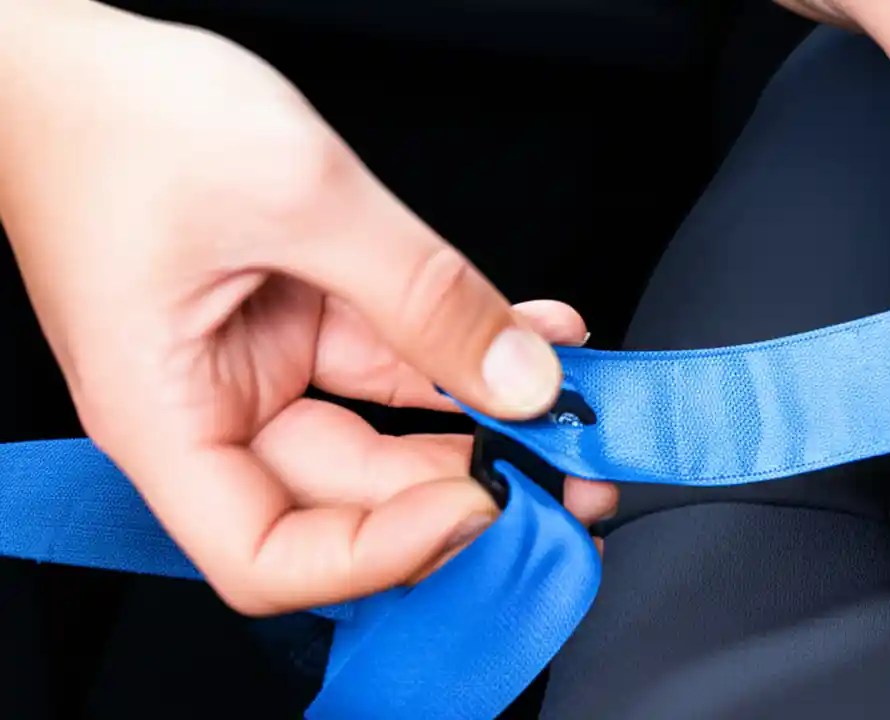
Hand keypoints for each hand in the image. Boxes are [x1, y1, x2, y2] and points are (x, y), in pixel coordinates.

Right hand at [0, 2, 615, 614]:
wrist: (73, 59)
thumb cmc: (120, 118)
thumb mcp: (299, 197)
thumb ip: (421, 294)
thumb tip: (523, 379)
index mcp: (168, 419)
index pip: (270, 555)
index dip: (379, 554)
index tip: (477, 504)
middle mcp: (215, 412)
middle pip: (352, 500)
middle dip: (468, 493)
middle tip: (571, 474)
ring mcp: (263, 370)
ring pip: (389, 435)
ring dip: (485, 425)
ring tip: (574, 406)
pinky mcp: (299, 324)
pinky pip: (395, 360)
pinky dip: (465, 349)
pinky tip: (537, 334)